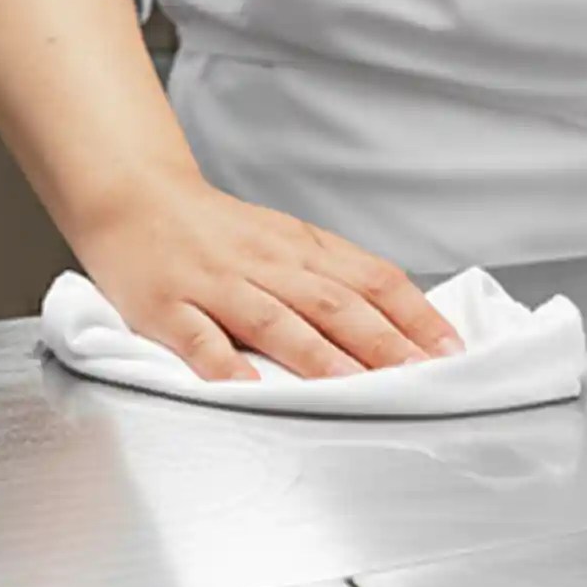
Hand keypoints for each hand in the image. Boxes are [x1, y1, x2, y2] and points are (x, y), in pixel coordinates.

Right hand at [69, 178, 464, 380]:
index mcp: (302, 249)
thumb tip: (403, 321)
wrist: (134, 196)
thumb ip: (336, 278)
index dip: (416, 315)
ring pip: (276, 321)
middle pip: (335, 304)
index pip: (373, 279)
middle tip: (422, 379)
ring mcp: (217, 285)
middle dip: (383, 344)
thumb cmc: (218, 231)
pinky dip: (225, 366)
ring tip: (355, 389)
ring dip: (319, 356)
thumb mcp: (287, 242)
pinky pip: (200, 340)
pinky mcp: (169, 307)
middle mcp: (267, 264)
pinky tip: (249, 390)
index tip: (452, 351)